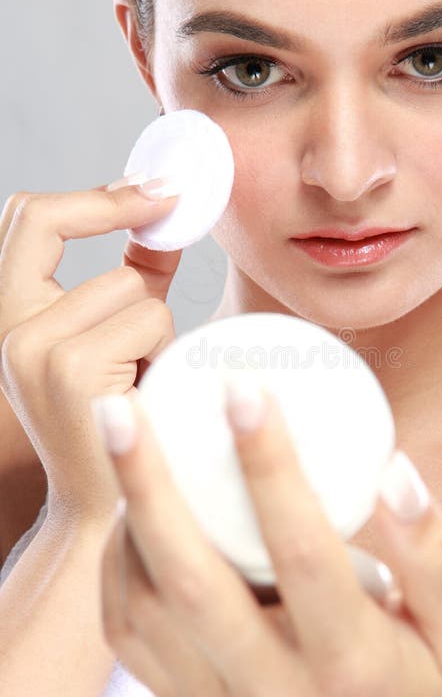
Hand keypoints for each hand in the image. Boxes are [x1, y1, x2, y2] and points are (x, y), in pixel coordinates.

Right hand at [0, 180, 181, 523]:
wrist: (107, 507)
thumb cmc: (117, 417)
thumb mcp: (112, 336)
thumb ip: (131, 277)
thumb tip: (161, 222)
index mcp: (8, 314)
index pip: (28, 217)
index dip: (92, 192)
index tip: (152, 188)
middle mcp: (6, 326)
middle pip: (52, 222)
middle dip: (117, 215)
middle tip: (171, 203)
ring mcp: (33, 347)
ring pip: (129, 285)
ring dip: (155, 321)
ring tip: (144, 370)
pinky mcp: (72, 369)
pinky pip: (148, 319)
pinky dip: (164, 349)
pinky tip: (147, 389)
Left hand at [97, 385, 441, 696]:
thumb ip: (437, 552)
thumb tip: (394, 468)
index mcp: (351, 662)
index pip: (303, 553)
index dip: (270, 466)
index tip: (243, 388)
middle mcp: (274, 691)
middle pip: (191, 581)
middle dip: (148, 483)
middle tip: (124, 406)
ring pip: (145, 610)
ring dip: (124, 518)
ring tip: (122, 442)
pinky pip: (129, 639)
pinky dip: (116, 569)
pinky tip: (128, 514)